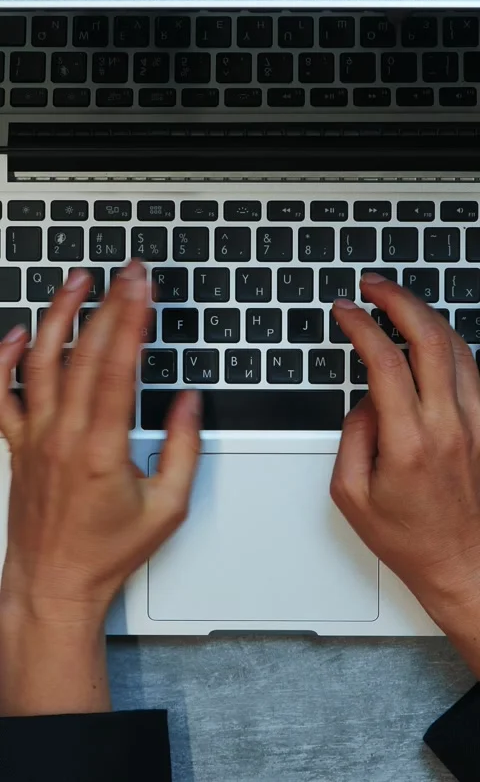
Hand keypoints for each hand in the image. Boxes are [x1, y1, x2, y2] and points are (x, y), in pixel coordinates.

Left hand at [0, 261, 199, 713]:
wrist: (52, 583)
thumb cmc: (107, 552)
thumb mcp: (168, 507)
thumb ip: (182, 448)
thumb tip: (188, 402)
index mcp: (101, 449)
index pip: (118, 367)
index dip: (132, 320)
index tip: (142, 288)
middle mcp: (62, 436)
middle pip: (85, 354)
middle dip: (109, 306)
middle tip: (126, 273)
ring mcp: (34, 437)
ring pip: (39, 362)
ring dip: (58, 316)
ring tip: (77, 283)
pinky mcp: (17, 445)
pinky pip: (0, 394)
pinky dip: (4, 359)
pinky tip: (18, 333)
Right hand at [331, 273, 479, 674]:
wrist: (464, 567)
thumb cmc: (410, 539)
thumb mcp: (350, 494)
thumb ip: (352, 434)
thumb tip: (366, 398)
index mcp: (408, 441)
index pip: (383, 359)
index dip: (360, 324)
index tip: (345, 311)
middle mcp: (448, 425)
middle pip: (429, 337)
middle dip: (397, 300)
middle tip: (374, 287)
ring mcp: (475, 423)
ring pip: (456, 346)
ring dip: (426, 316)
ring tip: (400, 304)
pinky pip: (473, 369)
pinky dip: (450, 343)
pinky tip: (433, 338)